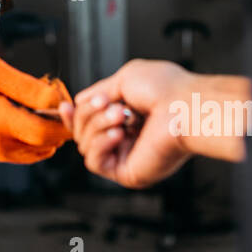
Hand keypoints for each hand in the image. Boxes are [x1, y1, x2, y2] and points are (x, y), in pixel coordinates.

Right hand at [0, 54, 71, 162]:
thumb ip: (26, 86)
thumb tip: (57, 99)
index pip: (46, 132)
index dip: (63, 118)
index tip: (64, 98)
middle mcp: (0, 145)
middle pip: (49, 142)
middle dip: (59, 121)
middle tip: (53, 94)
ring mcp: (0, 154)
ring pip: (42, 147)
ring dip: (48, 127)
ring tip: (37, 101)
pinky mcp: (0, 155)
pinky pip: (30, 148)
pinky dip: (36, 133)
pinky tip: (27, 112)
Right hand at [57, 59, 194, 188]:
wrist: (186, 106)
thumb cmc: (167, 90)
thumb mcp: (124, 79)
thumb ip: (98, 92)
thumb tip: (78, 102)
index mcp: (128, 117)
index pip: (90, 122)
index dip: (74, 115)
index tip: (65, 106)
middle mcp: (127, 138)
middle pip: (82, 131)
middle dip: (89, 114)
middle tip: (109, 103)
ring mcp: (127, 155)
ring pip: (85, 145)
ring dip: (97, 125)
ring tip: (121, 115)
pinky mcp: (127, 172)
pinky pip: (95, 162)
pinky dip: (100, 144)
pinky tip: (118, 133)